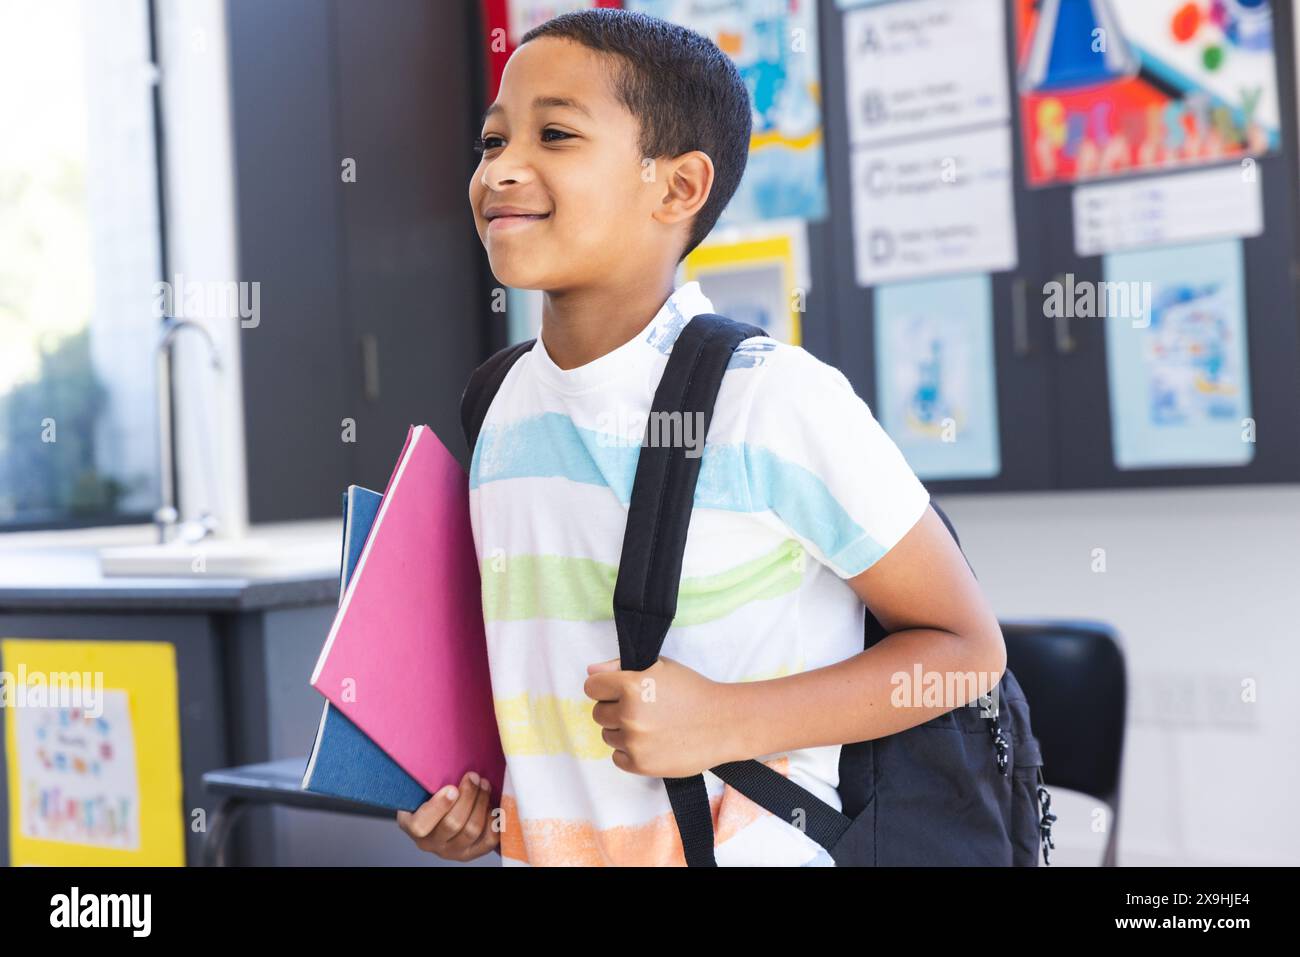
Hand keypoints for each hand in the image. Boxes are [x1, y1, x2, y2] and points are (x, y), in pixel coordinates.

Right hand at [396, 770, 499, 861]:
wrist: (440, 814)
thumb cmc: (430, 794)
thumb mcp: (421, 787)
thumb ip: (428, 779)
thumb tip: (442, 754)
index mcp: (413, 826)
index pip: (421, 824)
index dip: (439, 806)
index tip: (452, 788)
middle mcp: (431, 843)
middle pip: (453, 824)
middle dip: (468, 796)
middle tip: (474, 777)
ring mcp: (452, 851)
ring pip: (472, 830)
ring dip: (482, 803)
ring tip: (485, 784)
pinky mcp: (471, 853)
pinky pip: (488, 841)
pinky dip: (493, 821)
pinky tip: (491, 804)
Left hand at [584, 655, 742, 777]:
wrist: (724, 723)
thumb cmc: (693, 691)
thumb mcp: (659, 668)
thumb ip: (620, 667)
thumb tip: (591, 672)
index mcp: (631, 686)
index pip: (592, 687)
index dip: (604, 688)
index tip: (617, 691)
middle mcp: (629, 714)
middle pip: (598, 713)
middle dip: (614, 710)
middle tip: (641, 709)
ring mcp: (634, 742)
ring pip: (607, 735)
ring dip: (622, 731)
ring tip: (650, 726)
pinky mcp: (641, 764)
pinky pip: (618, 757)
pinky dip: (630, 752)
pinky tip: (651, 742)